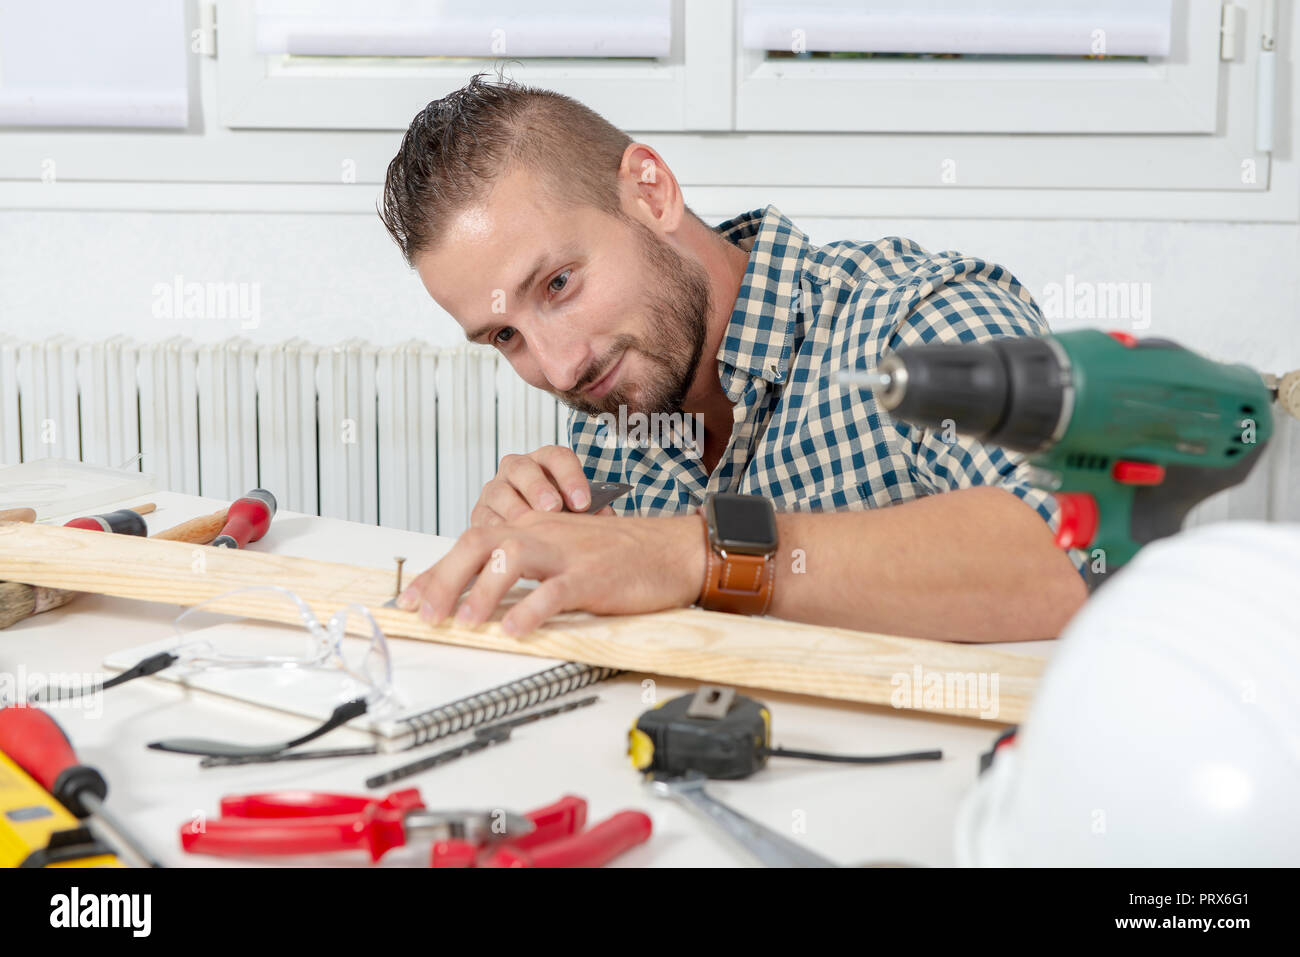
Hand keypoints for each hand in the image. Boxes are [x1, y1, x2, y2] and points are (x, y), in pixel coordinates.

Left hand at [397, 511, 705, 634]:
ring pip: (512, 558)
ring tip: (466, 623)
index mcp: (533, 528)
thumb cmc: (619, 557)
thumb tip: (481, 599)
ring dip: (482, 591)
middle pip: (480, 541)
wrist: (671, 550)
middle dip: (445, 576)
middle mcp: (544, 533)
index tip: (409, 601)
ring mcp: (568, 553)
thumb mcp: (564, 554)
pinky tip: (516, 630)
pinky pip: (557, 590)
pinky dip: (532, 610)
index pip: (472, 542)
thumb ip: (526, 571)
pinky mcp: (593, 576)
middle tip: (426, 614)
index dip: (436, 572)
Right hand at [471, 445, 610, 526]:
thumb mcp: (580, 513)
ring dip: (515, 509)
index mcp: (546, 462)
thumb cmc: (562, 520)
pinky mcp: (480, 513)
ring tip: (531, 527)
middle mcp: (517, 469)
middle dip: (538, 487)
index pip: (557, 457)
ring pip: (498, 492)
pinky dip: (497, 530)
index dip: (570, 477)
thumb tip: (605, 517)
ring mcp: (495, 490)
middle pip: (522, 468)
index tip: (584, 502)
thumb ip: (593, 513)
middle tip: (553, 508)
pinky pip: (483, 519)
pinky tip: (511, 542)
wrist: (533, 538)